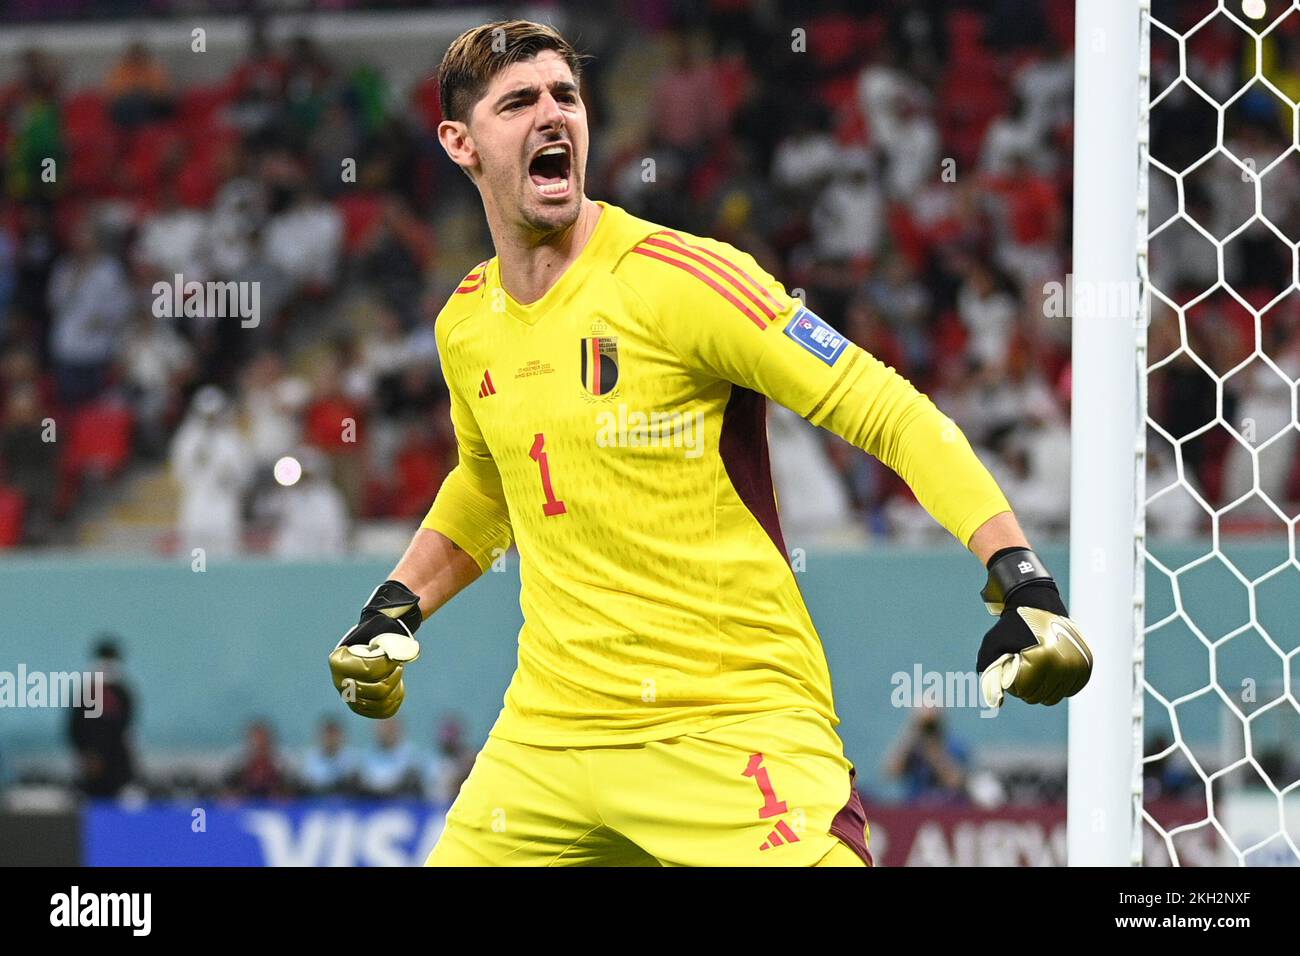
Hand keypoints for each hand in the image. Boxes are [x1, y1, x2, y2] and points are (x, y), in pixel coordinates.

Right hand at [328, 580, 423, 718]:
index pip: (369, 671)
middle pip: (375, 691)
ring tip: (397, 675)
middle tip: (397, 666)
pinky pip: (381, 712)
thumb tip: (399, 653)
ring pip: (379, 703)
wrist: (379, 639)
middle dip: (392, 677)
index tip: (389, 654)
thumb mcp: (383, 631)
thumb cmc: (381, 632)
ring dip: (394, 688)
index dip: (386, 664)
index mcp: (338, 661)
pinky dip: (394, 701)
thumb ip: (388, 640)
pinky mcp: (362, 706)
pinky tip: (398, 689)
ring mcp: (349, 696)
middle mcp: (339, 681)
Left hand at [977, 583, 1092, 708]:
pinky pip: (1073, 687)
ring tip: (1035, 672)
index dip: (1014, 685)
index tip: (1011, 670)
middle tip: (1023, 672)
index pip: (1026, 692)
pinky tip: (1050, 675)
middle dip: (1028, 689)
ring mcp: (1079, 662)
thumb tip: (997, 703)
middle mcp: (1066, 662)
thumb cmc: (1010, 625)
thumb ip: (990, 675)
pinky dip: (1061, 685)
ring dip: (1044, 688)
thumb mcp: (992, 646)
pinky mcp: (1087, 660)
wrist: (1035, 601)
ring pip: (1058, 695)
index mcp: (1044, 659)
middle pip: (1043, 696)